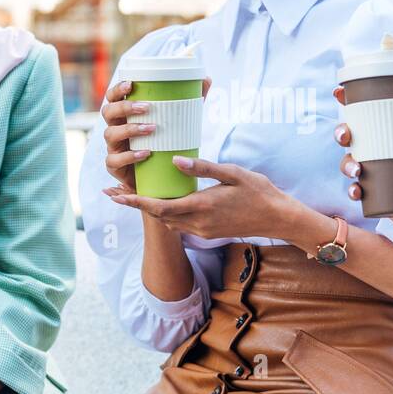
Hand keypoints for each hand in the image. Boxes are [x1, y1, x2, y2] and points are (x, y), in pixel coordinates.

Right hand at [100, 76, 211, 192]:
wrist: (161, 177)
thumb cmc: (167, 143)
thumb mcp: (180, 120)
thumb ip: (192, 100)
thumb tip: (206, 78)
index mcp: (125, 115)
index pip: (113, 97)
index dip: (118, 89)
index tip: (131, 84)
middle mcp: (116, 128)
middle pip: (108, 112)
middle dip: (125, 107)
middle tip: (147, 107)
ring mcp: (114, 148)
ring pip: (110, 134)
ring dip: (130, 129)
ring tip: (152, 128)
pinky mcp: (115, 167)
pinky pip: (114, 160)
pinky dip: (129, 156)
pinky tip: (145, 153)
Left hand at [104, 156, 295, 240]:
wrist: (278, 218)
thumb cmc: (258, 191)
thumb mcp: (232, 173)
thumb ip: (202, 168)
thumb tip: (174, 160)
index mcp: (202, 206)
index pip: (160, 206)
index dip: (135, 201)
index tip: (115, 194)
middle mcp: (198, 222)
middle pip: (158, 216)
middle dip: (136, 204)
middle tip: (114, 191)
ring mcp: (203, 230)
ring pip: (168, 222)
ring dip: (151, 210)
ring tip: (134, 194)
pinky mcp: (209, 232)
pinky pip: (180, 225)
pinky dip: (167, 214)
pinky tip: (165, 201)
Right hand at [334, 84, 392, 246]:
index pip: (369, 114)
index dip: (350, 103)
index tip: (340, 93)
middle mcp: (382, 152)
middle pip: (352, 138)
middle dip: (341, 133)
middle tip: (346, 135)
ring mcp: (378, 175)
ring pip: (350, 164)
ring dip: (345, 163)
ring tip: (357, 169)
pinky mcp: (377, 196)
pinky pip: (357, 192)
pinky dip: (353, 190)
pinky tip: (357, 190)